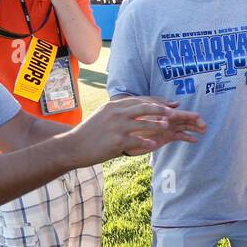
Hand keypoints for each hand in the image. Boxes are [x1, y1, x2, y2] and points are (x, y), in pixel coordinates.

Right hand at [70, 97, 205, 163]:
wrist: (74, 146)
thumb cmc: (90, 132)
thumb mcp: (103, 115)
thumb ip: (118, 110)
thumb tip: (135, 108)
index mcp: (114, 106)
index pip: (139, 100)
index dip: (156, 102)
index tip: (168, 104)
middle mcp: (116, 113)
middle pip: (143, 107)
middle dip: (160, 109)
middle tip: (172, 112)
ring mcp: (116, 127)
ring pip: (143, 123)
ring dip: (157, 124)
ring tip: (167, 127)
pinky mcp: (116, 140)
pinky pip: (136, 140)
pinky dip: (146, 142)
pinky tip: (154, 145)